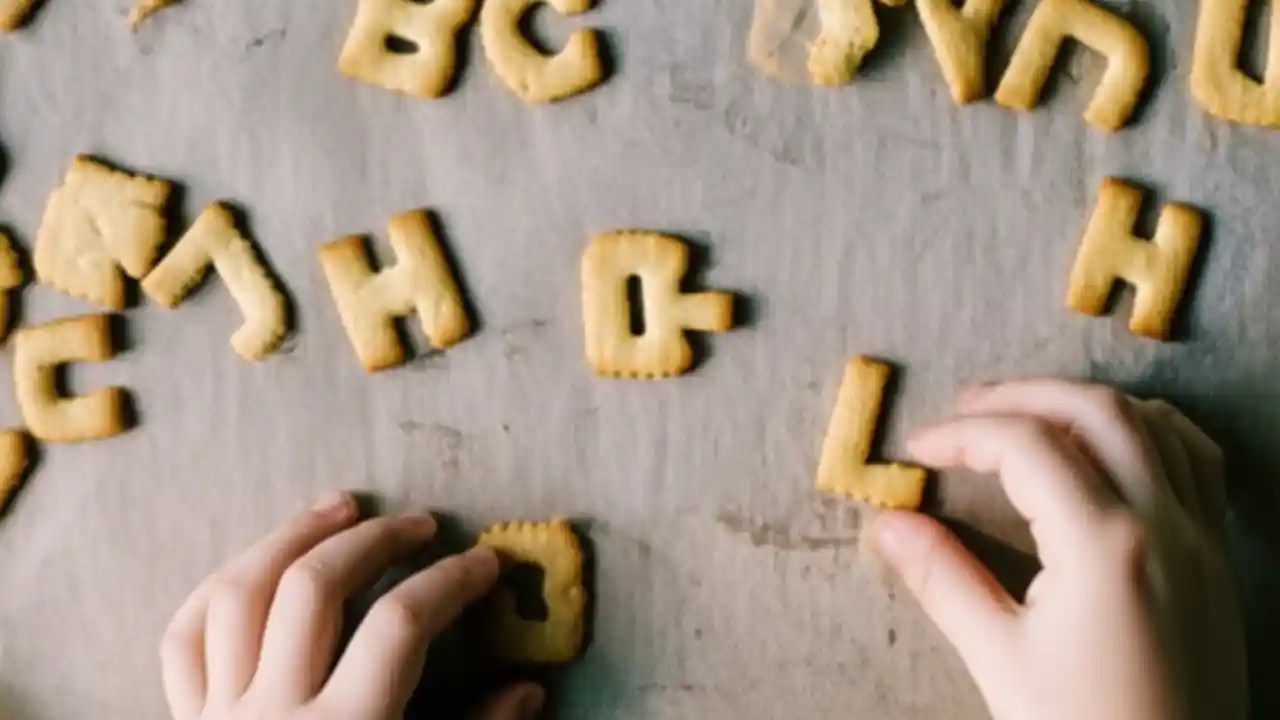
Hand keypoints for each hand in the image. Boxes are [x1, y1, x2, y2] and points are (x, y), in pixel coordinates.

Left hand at [159, 492, 543, 719]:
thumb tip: (530, 689)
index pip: (402, 626)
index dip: (450, 582)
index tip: (484, 562)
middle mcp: (274, 715)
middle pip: (314, 589)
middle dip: (373, 541)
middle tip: (419, 523)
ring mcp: (219, 715)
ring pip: (239, 593)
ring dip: (290, 536)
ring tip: (337, 506)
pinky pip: (184, 637)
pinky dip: (218, 590)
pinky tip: (256, 564)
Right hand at [871, 380, 1246, 719]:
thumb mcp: (1000, 660)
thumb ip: (943, 580)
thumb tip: (887, 524)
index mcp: (1104, 545)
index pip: (1027, 444)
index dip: (963, 434)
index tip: (919, 450)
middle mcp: (1164, 524)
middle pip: (1095, 410)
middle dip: (1023, 395)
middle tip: (965, 411)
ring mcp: (1201, 539)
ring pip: (1154, 423)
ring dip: (1085, 403)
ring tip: (1031, 415)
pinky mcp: (1218, 560)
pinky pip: (1198, 461)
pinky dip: (1152, 430)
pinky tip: (1117, 446)